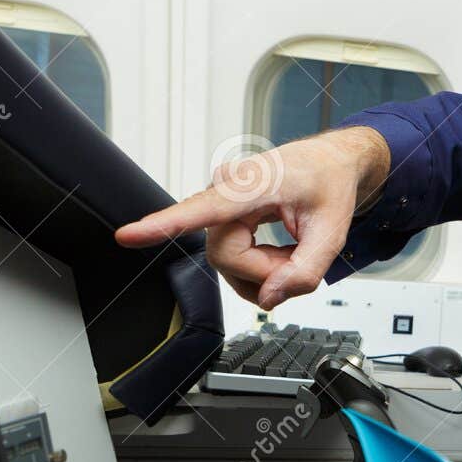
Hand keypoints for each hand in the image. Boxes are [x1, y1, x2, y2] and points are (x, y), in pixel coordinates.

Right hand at [113, 126, 390, 309]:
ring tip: (291, 249)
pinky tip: (277, 251)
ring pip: (225, 260)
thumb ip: (305, 271)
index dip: (164, 225)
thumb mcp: (334, 233)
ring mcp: (220, 200)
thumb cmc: (330, 184)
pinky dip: (256, 263)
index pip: (203, 209)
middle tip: (297, 260)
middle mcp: (227, 187)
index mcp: (253, 183)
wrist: (330, 163)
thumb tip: (268, 299)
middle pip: (225, 256)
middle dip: (264, 270)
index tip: (128, 235)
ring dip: (262, 268)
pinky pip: (227, 254)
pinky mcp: (220, 213)